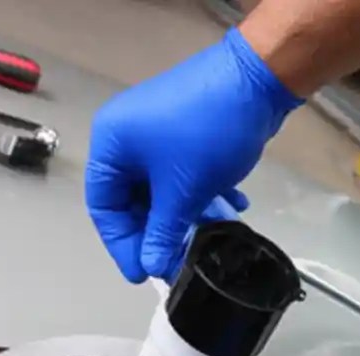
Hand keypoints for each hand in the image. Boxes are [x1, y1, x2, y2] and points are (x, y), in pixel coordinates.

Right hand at [85, 29, 301, 282]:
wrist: (256, 78)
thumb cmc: (208, 131)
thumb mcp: (183, 192)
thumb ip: (163, 232)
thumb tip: (152, 264)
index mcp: (111, 144)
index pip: (104, 207)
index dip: (122, 244)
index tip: (143, 274)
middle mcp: (127, 136)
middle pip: (133, 200)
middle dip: (159, 232)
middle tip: (178, 260)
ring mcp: (157, 133)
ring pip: (162, 190)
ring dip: (185, 216)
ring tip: (212, 236)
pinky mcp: (185, 132)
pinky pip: (182, 174)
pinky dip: (201, 195)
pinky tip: (230, 208)